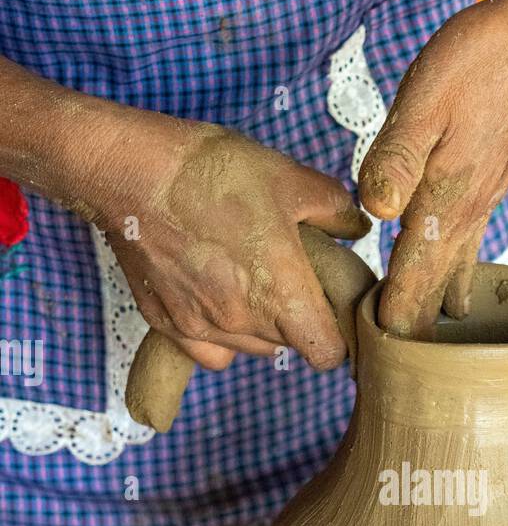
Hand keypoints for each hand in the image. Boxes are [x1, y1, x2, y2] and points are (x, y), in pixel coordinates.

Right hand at [82, 106, 368, 369]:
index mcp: (283, 297)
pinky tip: (215, 298)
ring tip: (248, 279)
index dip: (336, 336)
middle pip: (288, 347)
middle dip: (296, 320)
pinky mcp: (166, 323)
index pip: (327, 354)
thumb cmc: (215, 173)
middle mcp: (244, 324)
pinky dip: (218, 335)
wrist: (133, 172)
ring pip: (248, 349)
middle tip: (288, 277)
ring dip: (257, 326)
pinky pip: (207, 349)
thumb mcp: (290, 179)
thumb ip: (335, 210)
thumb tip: (356, 227)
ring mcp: (201, 328)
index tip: (330, 311)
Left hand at [358, 0, 507, 336]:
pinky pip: (472, 238)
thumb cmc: (481, 57)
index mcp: (445, 196)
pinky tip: (460, 274)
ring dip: (442, 301)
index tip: (376, 358)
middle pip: (437, 282)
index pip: (413, 275)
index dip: (394, 316)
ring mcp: (486, 194)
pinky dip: (459, 268)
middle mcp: (469, 207)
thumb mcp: (424, 99)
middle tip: (399, 369)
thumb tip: (375, 215)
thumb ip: (396, 158)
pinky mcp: (494, 176)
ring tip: (436, 338)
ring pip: (459, 263)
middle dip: (417, 324)